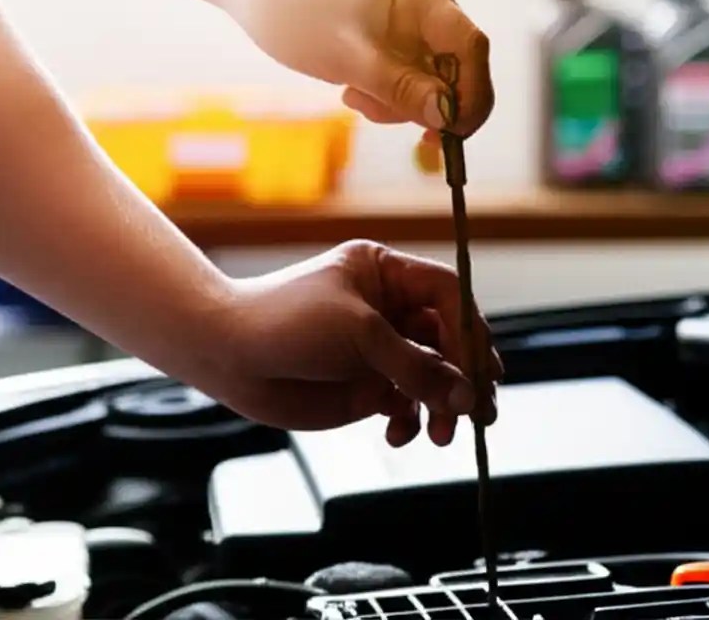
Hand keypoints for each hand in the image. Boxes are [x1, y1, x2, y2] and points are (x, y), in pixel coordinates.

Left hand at [211, 241, 501, 446]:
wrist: (228, 356)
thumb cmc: (286, 322)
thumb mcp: (359, 334)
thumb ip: (416, 367)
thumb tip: (467, 397)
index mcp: (387, 274)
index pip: (449, 294)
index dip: (469, 329)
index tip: (479, 368)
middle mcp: (389, 309)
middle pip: (449, 339)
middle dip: (465, 376)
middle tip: (480, 411)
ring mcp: (379, 349)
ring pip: (434, 377)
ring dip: (443, 406)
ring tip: (442, 434)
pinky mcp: (367, 386)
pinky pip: (408, 405)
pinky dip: (411, 422)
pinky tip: (398, 434)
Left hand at [235, 0, 493, 142]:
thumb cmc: (297, 13)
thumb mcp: (350, 61)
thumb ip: (402, 90)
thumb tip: (448, 117)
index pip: (472, 48)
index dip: (473, 94)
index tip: (454, 133)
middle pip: (453, 67)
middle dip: (421, 102)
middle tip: (371, 111)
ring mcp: (412, 14)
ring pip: (430, 76)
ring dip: (397, 99)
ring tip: (351, 93)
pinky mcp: (396, 29)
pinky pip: (409, 71)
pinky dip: (387, 89)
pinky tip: (353, 86)